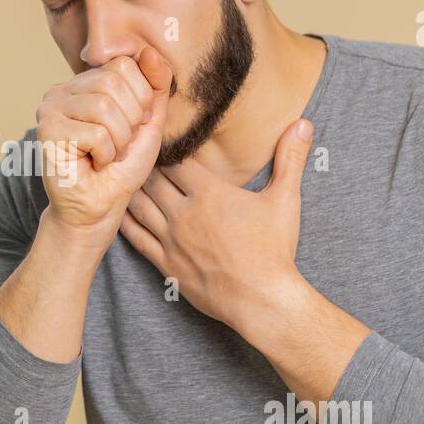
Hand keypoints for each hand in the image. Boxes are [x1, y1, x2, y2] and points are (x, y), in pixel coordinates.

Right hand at [34, 46, 172, 240]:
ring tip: (106, 155)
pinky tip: (92, 163)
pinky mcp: (46, 131)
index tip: (131, 126)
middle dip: (130, 121)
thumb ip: (155, 86)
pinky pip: (94, 133)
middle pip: (114, 82)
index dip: (141, 98)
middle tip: (118, 145)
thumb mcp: (149, 121)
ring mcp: (50, 108)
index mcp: (85, 82)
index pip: (125, 64)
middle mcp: (63, 89)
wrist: (98, 208)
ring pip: (104, 107)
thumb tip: (149, 51)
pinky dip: (105, 154)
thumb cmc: (121, 168)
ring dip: (118, 140)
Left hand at [119, 117, 314, 339]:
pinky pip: (136, 238)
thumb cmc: (274, 250)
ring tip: (125, 177)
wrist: (262, 300)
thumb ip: (291, 159)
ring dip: (131, 189)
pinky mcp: (166, 264)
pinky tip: (119, 212)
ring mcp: (171, 239)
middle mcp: (184, 213)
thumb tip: (304, 124)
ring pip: (139, 205)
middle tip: (137, 154)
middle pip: (152, 179)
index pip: (175, 159)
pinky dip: (126, 222)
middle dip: (145, 165)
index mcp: (209, 193)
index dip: (167, 146)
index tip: (161, 138)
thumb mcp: (286, 200)